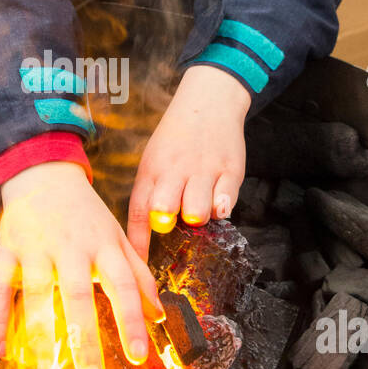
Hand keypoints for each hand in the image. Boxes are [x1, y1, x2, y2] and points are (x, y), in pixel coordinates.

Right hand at [0, 161, 163, 368]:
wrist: (43, 173)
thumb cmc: (87, 215)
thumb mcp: (118, 238)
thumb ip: (138, 277)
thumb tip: (160, 317)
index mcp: (104, 246)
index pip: (122, 287)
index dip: (131, 321)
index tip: (138, 357)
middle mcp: (71, 248)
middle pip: (79, 298)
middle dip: (85, 342)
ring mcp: (35, 249)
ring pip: (36, 297)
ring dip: (39, 339)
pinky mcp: (6, 250)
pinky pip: (0, 288)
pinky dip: (0, 320)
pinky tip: (4, 353)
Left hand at [127, 66, 248, 260]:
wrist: (209, 102)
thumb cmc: (176, 140)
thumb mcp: (153, 161)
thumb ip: (150, 195)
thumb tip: (143, 237)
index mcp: (152, 171)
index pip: (139, 210)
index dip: (137, 242)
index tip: (137, 266)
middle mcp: (175, 172)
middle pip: (164, 208)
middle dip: (166, 220)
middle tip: (173, 220)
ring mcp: (204, 171)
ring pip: (197, 210)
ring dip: (197, 216)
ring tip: (197, 211)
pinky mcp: (230, 171)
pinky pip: (226, 200)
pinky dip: (222, 206)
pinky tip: (219, 202)